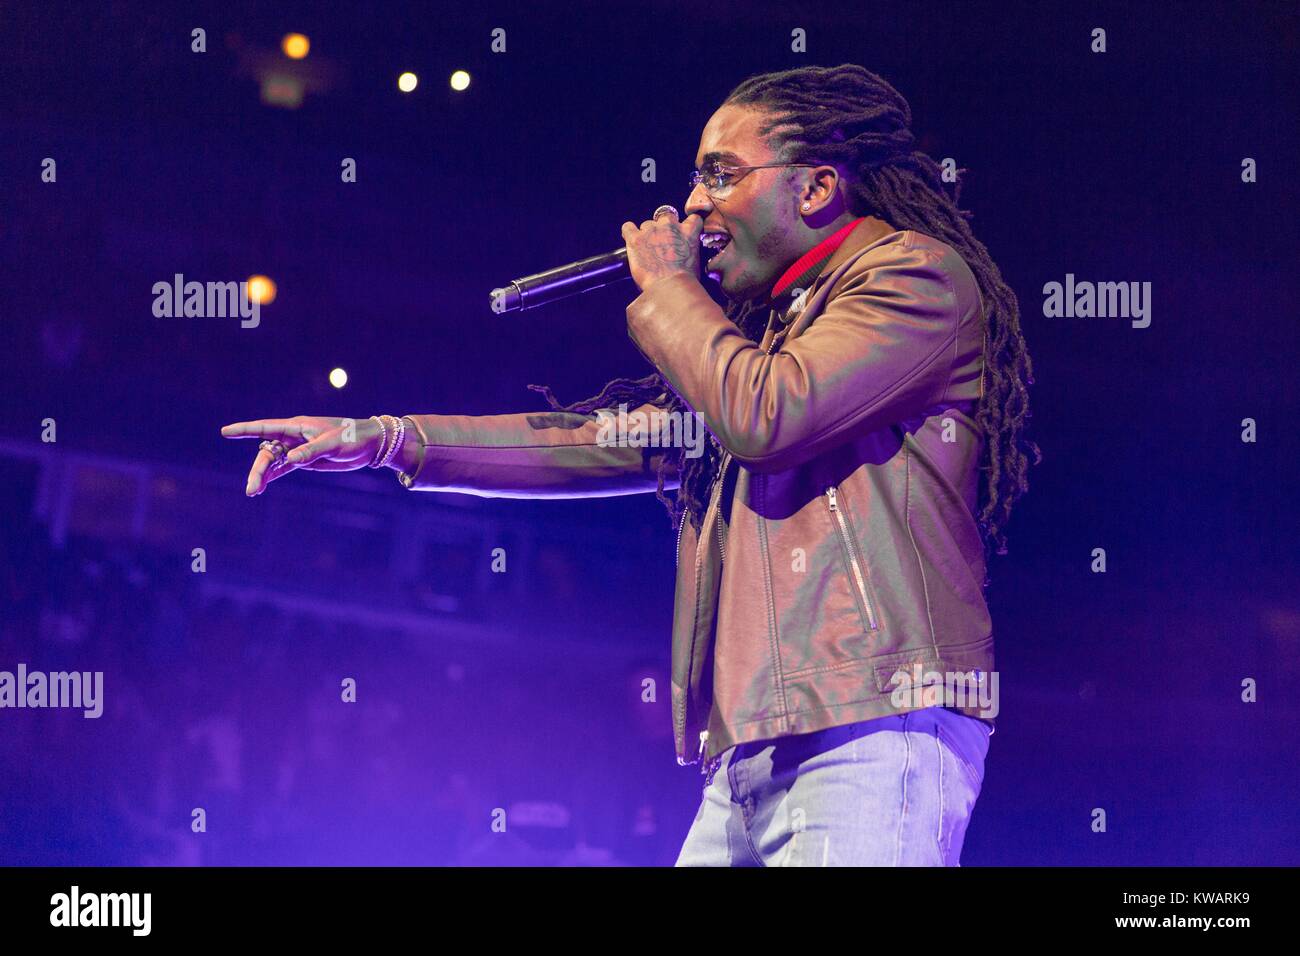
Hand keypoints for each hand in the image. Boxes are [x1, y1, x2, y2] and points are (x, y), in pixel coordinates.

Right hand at [220, 415, 384, 496]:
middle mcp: (293, 437)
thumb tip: (290, 459)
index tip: (225, 431)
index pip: (266, 427)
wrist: (369, 444)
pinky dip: (273, 476)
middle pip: (267, 452)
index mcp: (297, 426)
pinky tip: (262, 486)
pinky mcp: (305, 461)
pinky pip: (284, 468)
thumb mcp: (332, 444)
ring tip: (253, 491)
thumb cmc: (351, 437)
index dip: (245, 429)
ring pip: (274, 462)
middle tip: (252, 488)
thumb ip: (310, 451)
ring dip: (263, 475)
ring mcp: (298, 449)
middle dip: (258, 469)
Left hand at [621, 209, 703, 292]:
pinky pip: (628, 227)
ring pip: (647, 225)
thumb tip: (684, 253)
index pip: (691, 218)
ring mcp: (651, 230)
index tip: (681, 233)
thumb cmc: (683, 281)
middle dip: (664, 229)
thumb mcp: (695, 261)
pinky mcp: (635, 238)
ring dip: (646, 234)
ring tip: (646, 250)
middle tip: (662, 245)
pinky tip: (631, 241)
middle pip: (665, 218)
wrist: (670, 287)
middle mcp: (670, 225)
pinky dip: (628, 232)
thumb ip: (689, 249)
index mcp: (688, 231)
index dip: (685, 225)